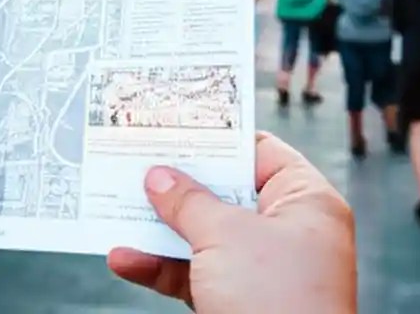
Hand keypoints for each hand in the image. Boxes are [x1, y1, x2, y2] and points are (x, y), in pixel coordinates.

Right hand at [108, 132, 355, 313]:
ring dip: (158, 228)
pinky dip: (158, 267)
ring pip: (201, 236)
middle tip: (134, 160)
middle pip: (223, 194)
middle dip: (176, 184)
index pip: (260, 152)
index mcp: (305, 203)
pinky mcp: (236, 302)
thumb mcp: (225, 237)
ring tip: (115, 206)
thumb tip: (158, 177)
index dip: (217, 138)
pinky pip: (191, 274)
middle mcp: (287, 233)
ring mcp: (260, 271)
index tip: (173, 124)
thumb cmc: (276, 299)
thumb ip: (187, 202)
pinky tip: (123, 259)